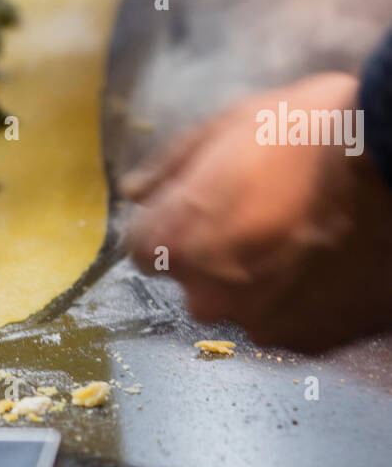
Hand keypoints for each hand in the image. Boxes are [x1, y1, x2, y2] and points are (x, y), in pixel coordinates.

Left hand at [121, 73, 391, 350]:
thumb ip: (170, 167)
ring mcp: (259, 323)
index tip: (209, 201)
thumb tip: (135, 193)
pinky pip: (289, 318)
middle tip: (266, 214)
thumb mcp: (228, 125)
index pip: (143, 247)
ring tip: (306, 237)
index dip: (175, 220)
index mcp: (174, 242)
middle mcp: (207, 295)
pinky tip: (331, 261)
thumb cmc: (311, 132)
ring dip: (262, 278)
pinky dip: (303, 297)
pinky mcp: (308, 341)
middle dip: (217, 252)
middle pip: (194, 279)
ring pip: (243, 301)